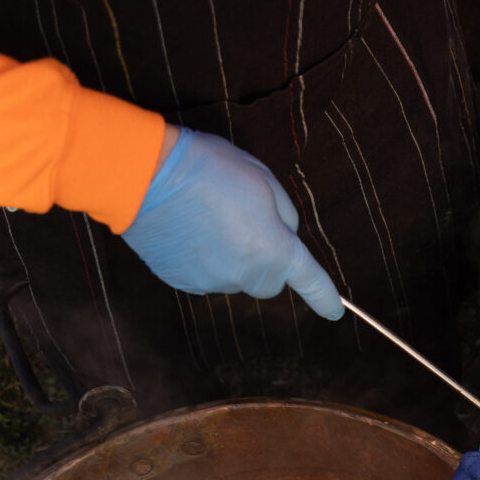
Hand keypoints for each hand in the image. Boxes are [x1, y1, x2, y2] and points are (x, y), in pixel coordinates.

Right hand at [121, 127, 341, 319]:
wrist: (144, 176)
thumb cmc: (209, 169)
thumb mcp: (263, 179)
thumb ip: (283, 214)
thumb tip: (282, 233)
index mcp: (276, 252)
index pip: (312, 283)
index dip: (325, 298)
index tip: (335, 311)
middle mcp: (247, 276)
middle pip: (268, 281)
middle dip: (265, 258)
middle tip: (244, 220)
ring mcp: (212, 283)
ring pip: (234, 277)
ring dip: (230, 255)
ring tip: (207, 216)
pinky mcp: (181, 282)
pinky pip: (204, 276)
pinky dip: (202, 258)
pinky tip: (188, 228)